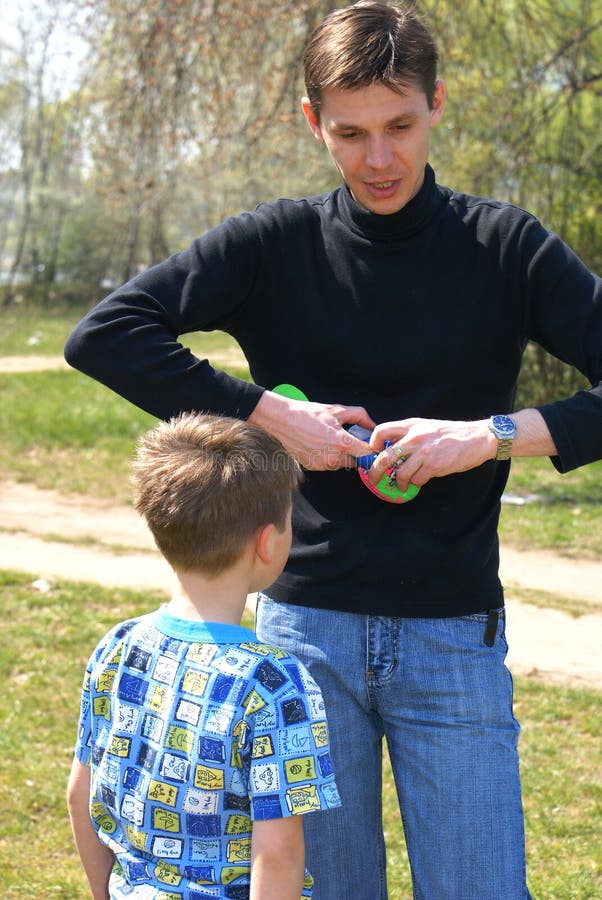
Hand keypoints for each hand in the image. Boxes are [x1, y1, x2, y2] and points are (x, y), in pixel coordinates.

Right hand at [249, 390, 374, 469]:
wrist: (283, 421)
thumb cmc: (309, 414)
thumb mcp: (337, 410)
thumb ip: (359, 416)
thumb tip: (373, 426)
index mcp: (342, 442)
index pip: (367, 453)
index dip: (372, 449)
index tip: (372, 445)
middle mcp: (333, 457)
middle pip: (356, 461)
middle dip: (356, 452)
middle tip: (350, 439)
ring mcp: (323, 465)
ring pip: (343, 464)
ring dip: (343, 455)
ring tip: (332, 439)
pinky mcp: (314, 468)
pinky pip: (329, 465)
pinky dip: (330, 457)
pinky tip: (321, 444)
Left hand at [368, 417, 495, 491]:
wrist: (478, 438)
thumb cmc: (451, 433)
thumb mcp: (427, 426)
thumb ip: (409, 434)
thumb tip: (391, 449)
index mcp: (412, 425)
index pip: (381, 431)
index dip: (373, 445)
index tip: (374, 455)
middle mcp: (415, 437)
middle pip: (384, 457)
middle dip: (375, 472)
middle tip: (374, 479)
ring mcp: (424, 452)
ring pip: (400, 473)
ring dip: (398, 482)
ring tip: (401, 485)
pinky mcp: (434, 466)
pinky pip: (416, 480)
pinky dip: (416, 483)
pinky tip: (418, 482)